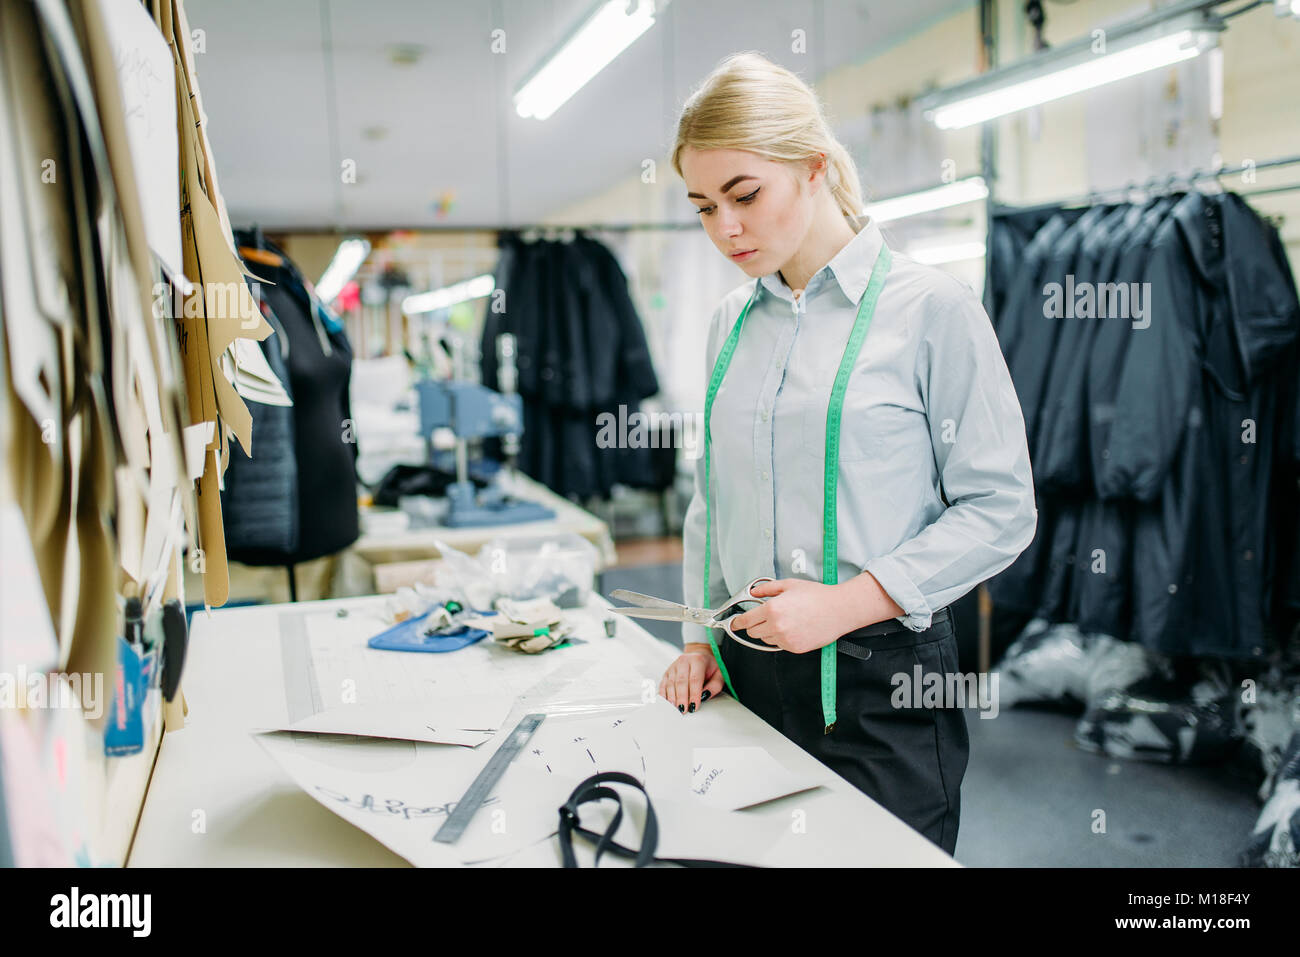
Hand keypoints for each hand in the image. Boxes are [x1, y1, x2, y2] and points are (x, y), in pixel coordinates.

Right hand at [658, 645, 723, 712]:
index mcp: (697, 660)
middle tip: (684, 710)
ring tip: (676, 709)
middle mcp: (684, 661)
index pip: (695, 679)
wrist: (699, 656)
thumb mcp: (719, 674)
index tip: (694, 706)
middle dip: (682, 698)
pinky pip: (663, 684)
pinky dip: (664, 695)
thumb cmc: (710, 667)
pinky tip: (667, 703)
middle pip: (681, 682)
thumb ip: (715, 685)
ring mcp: (674, 667)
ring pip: (670, 684)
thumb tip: (705, 696)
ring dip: (672, 698)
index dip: (694, 694)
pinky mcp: (667, 673)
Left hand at [729, 579, 855, 653]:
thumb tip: (753, 591)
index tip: (734, 623)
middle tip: (765, 617)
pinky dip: (782, 638)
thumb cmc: (817, 595)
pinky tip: (794, 628)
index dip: (738, 622)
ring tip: (785, 620)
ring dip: (769, 632)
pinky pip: (780, 645)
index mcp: (772, 609)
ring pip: (766, 640)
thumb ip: (767, 588)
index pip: (745, 621)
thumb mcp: (789, 585)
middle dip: (755, 625)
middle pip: (753, 632)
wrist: (839, 610)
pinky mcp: (795, 648)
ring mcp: (786, 639)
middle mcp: (776, 627)